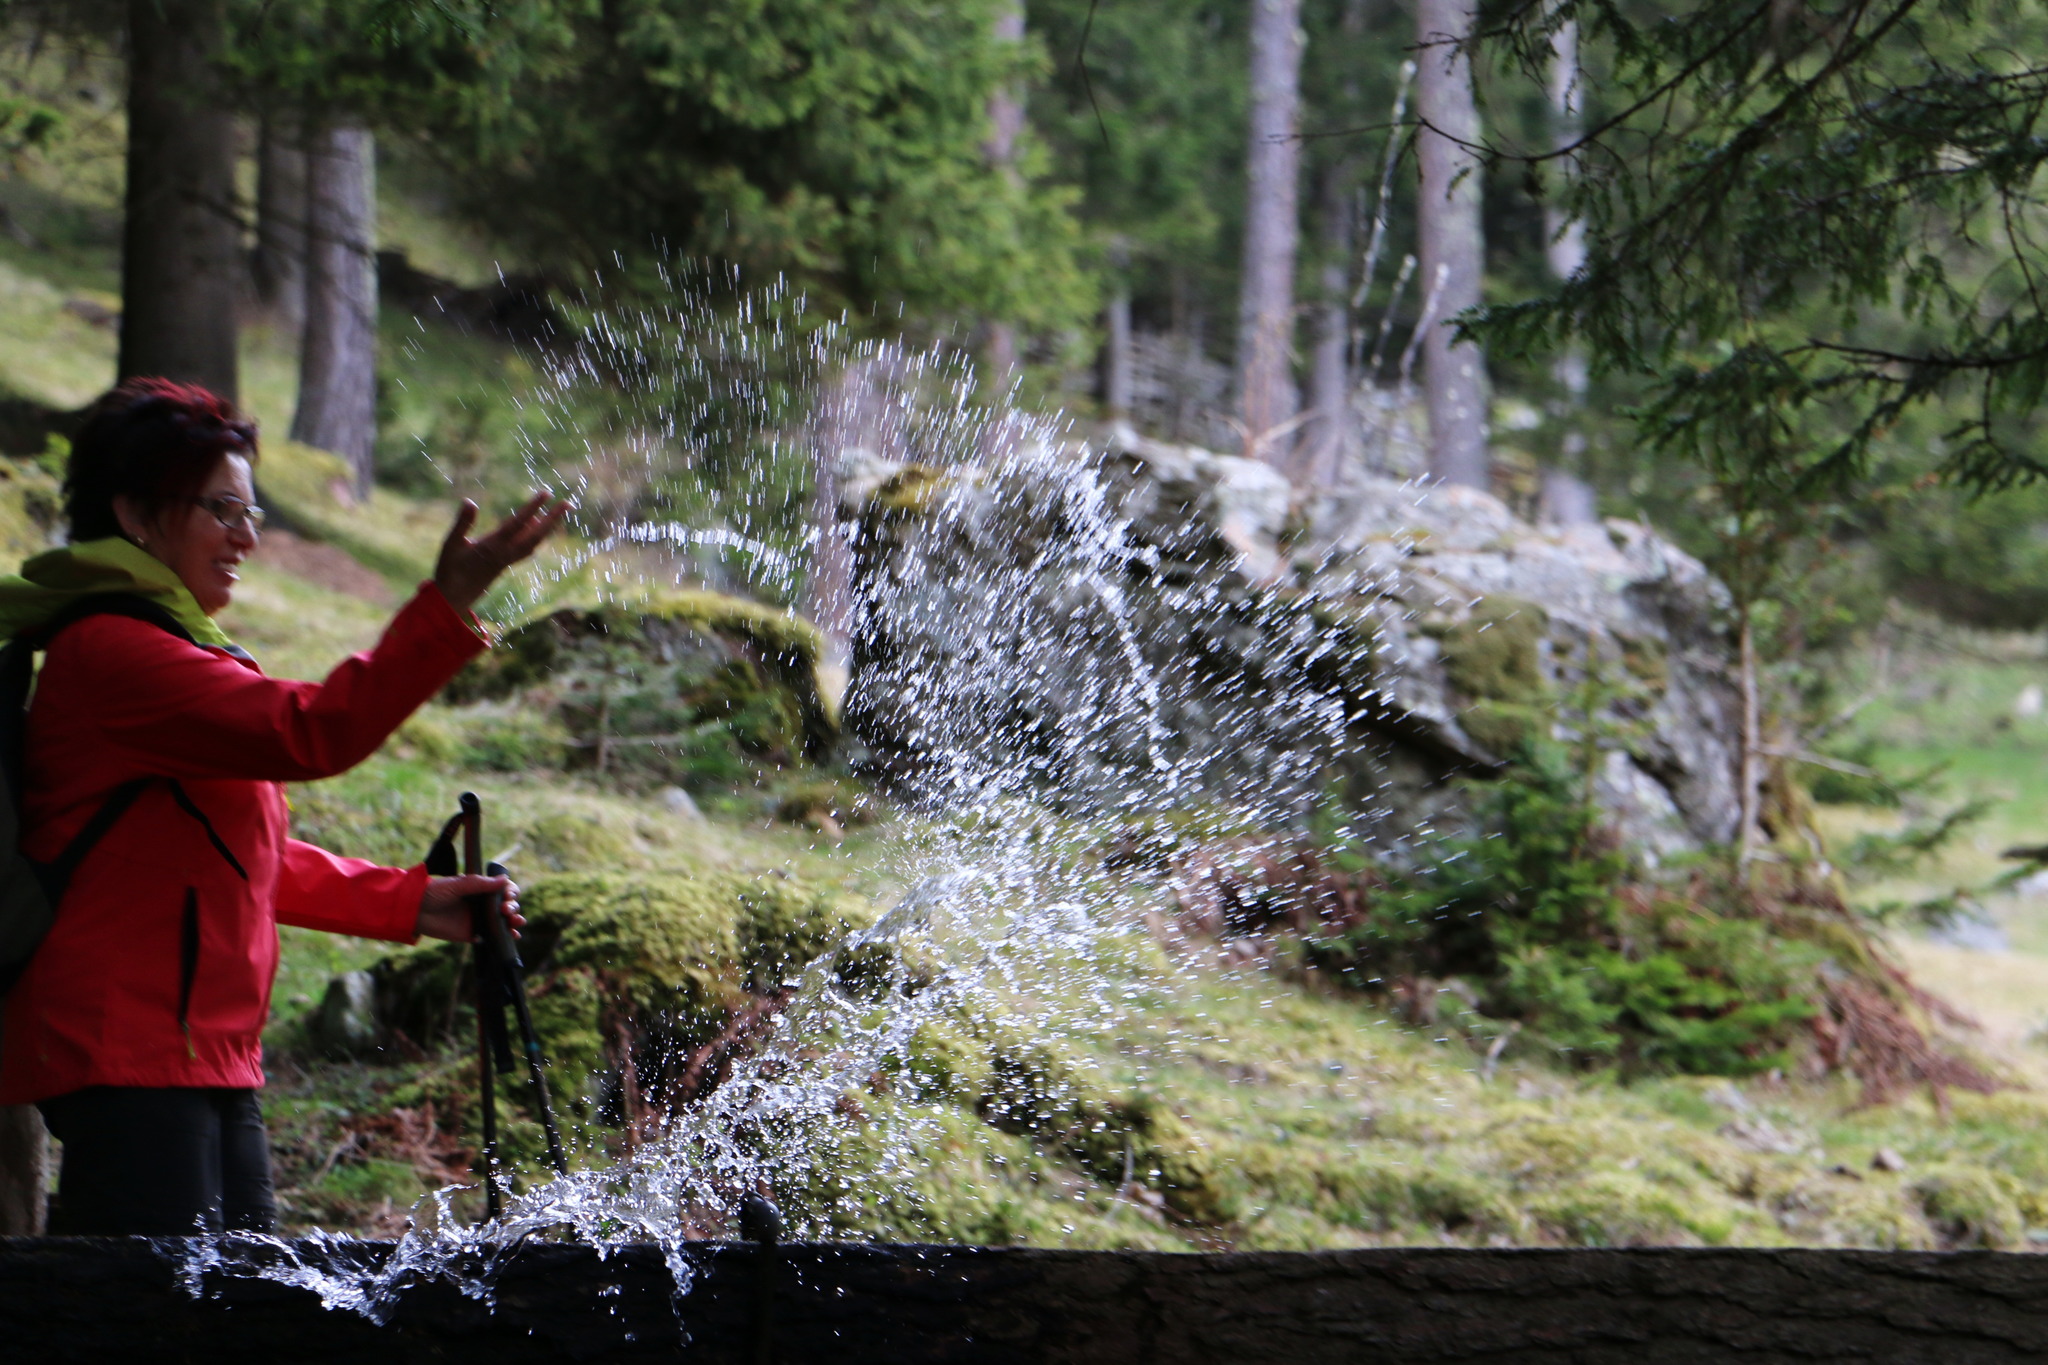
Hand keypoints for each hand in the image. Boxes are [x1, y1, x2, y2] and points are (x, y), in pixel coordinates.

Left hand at [417, 874, 525, 942]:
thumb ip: (481, 884)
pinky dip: (505, 937)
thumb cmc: (435, 892)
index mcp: (480, 889)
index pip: (504, 889)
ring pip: (504, 921)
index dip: (511, 892)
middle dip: (513, 907)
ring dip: (514, 921)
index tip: (508, 896)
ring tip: (516, 922)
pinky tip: (513, 936)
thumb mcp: (459, 885)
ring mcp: (479, 919)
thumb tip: (505, 880)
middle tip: (506, 910)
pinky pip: (493, 936)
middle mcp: (482, 904)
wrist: (415, 911)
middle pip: (507, 905)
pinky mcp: (473, 933)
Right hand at [433, 492, 571, 612]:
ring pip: (534, 543)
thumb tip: (470, 501)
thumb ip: (462, 523)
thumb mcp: (451, 544)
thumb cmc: (449, 570)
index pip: (517, 523)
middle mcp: (505, 553)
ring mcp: (507, 560)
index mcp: (493, 546)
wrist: (454, 599)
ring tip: (558, 513)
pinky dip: (535, 537)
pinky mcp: (505, 565)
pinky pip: (526, 549)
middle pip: (535, 535)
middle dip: (553, 519)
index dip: (532, 508)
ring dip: (547, 528)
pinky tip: (536, 530)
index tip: (546, 494)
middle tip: (568, 503)